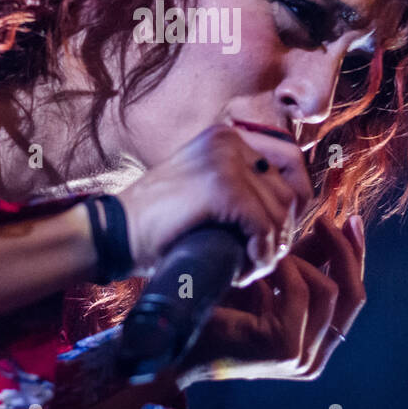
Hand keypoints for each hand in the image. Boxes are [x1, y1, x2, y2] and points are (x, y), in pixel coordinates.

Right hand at [117, 122, 313, 285]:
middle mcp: (229, 140)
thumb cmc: (159, 225)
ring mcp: (225, 160)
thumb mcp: (203, 191)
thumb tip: (290, 207)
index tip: (276, 235)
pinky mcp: (222, 187)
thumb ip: (240, 187)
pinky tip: (242, 271)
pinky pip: (263, 226)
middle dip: (283, 231)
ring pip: (280, 211)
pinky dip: (259, 254)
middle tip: (258, 257)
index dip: (293, 202)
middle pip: (289, 188)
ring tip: (246, 267)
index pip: (290, 161)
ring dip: (270, 249)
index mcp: (226, 137)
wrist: (114, 234)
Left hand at [171, 213, 365, 387]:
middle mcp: (314, 356)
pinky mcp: (287, 349)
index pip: (353, 296)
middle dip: (344, 252)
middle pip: (353, 296)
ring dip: (303, 261)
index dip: (355, 256)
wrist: (177, 337)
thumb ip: (302, 260)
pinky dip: (285, 271)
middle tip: (328, 219)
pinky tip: (263, 264)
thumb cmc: (216, 306)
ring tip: (274, 249)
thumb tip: (332, 225)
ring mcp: (303, 357)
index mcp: (315, 342)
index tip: (352, 220)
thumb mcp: (270, 278)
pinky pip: (302, 294)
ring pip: (329, 291)